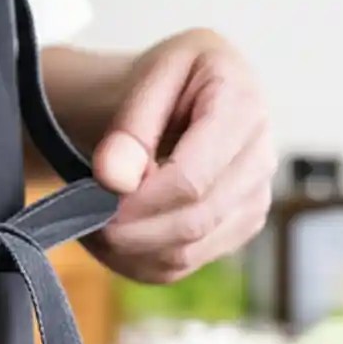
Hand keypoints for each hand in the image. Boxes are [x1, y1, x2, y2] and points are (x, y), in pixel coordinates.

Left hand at [86, 30, 275, 283]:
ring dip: (127, 249)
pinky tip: (110, 236)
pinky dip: (135, 260)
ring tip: (89, 220)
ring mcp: (254, 200)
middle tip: (81, 215)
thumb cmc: (169, 80)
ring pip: (186, 251)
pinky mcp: (237, 230)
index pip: (192, 178)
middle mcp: (261, 158)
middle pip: (193, 221)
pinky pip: (181, 265)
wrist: (189, 96)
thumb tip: (114, 179)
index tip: (94, 196)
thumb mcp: (147, 78)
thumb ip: (130, 128)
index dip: (139, 200)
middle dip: (129, 229)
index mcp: (242, 104)